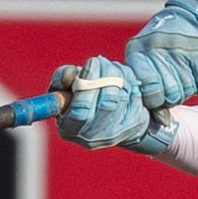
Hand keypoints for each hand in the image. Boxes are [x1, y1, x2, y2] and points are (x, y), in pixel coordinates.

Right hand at [49, 57, 176, 153]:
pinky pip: (136, 97)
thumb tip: (70, 74)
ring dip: (119, 75)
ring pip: (123, 98)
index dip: (88, 82)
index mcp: (68, 129)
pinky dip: (130, 82)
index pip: (81, 110)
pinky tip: (122, 77)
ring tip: (111, 67)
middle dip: (107, 75)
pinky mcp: (134, 126)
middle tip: (103, 60)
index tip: (91, 61)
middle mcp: (92, 138)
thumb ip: (62, 78)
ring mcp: (115, 134)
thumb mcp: (64, 86)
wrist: (105, 112)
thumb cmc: (79, 95)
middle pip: (107, 104)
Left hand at [120, 0, 197, 110]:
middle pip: (168, 93)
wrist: (196, 12)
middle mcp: (158, 49)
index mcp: (138, 50)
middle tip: (173, 88)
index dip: (152, 98)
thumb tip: (157, 114)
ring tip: (185, 76)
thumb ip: (144, 78)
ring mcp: (181, 51)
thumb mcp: (145, 50)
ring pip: (186, 90)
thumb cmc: (167, 38)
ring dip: (187, 89)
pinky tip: (196, 71)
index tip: (156, 97)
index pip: (146, 85)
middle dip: (172, 97)